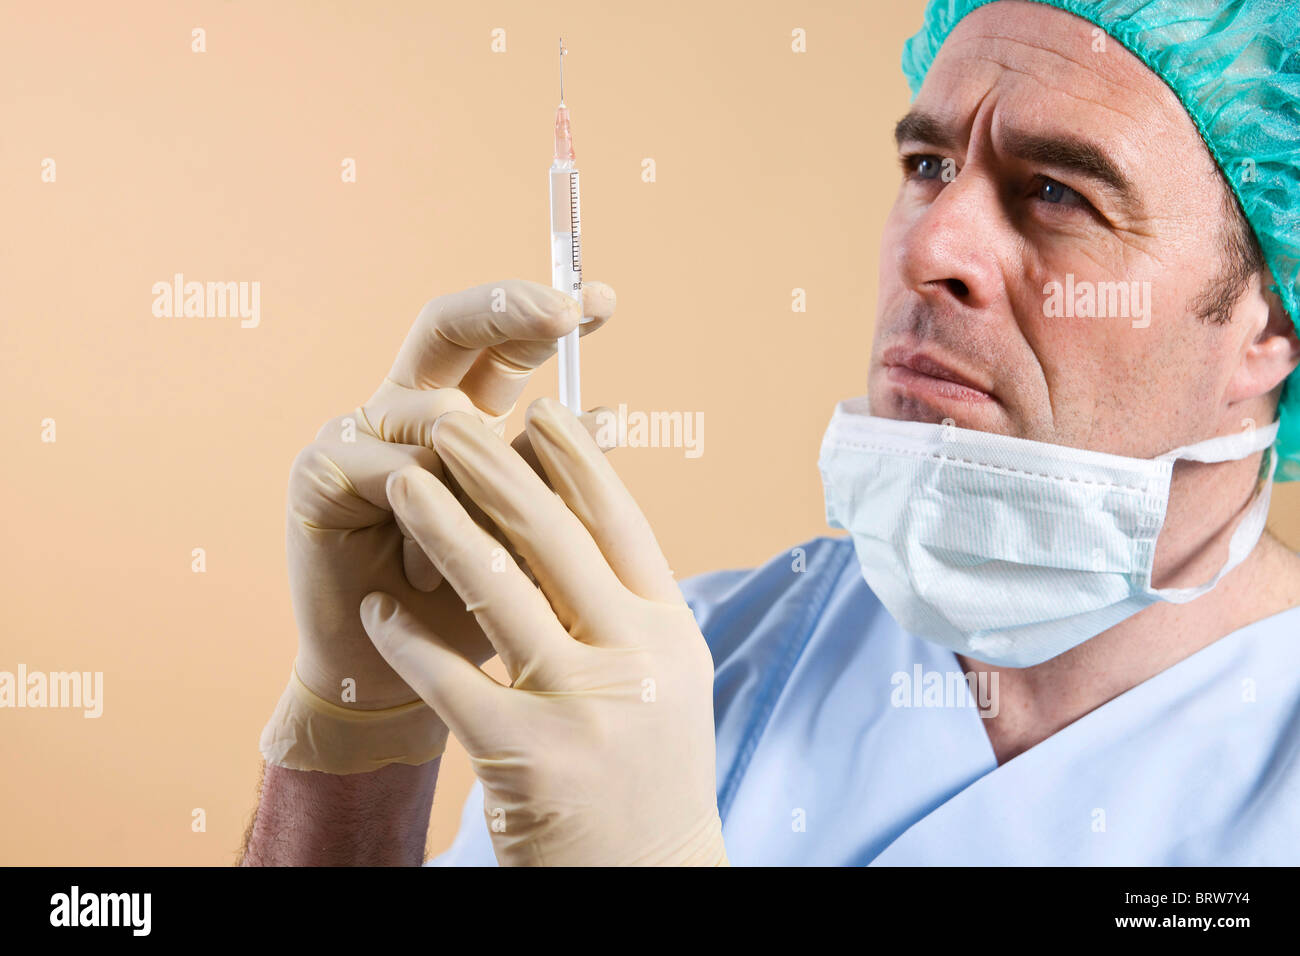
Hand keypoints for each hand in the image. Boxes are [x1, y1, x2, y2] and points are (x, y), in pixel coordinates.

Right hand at [260, 280, 616, 774]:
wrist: (407, 684)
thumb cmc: (478, 605)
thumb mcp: (532, 535)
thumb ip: (556, 474)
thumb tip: (613, 413)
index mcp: (463, 417)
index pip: (503, 345)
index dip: (546, 315)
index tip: (606, 300)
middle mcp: (408, 412)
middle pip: (449, 325)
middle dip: (507, 308)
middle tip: (562, 311)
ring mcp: (359, 435)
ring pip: (436, 411)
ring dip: (474, 478)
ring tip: (480, 549)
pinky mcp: (319, 472)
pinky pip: (390, 467)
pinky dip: (422, 515)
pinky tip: (423, 566)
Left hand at [360, 397, 727, 865]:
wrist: (649, 876)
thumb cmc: (647, 771)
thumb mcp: (664, 677)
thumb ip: (629, 601)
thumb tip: (579, 512)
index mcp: (670, 631)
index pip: (621, 524)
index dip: (578, 460)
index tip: (540, 412)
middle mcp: (636, 659)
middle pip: (556, 539)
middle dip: (494, 470)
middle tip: (449, 423)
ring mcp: (584, 707)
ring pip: (499, 591)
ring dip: (441, 528)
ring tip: (402, 483)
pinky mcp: (526, 756)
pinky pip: (450, 678)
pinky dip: (407, 639)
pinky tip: (378, 609)